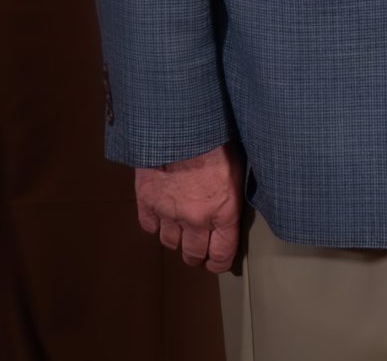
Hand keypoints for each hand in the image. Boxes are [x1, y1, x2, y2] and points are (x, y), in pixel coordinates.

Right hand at [135, 143, 241, 271]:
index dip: (219, 263)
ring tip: (181, 231)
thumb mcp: (239, 165)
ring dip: (177, 239)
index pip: (221, 254)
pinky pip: (149, 226)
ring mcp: (168, 212)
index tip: (218, 263)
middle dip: (197, 254)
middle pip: (193, 254)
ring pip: (170, 242)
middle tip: (199, 249)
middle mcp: (195, 219)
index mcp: (224, 211)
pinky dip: (155, 224)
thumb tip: (238, 201)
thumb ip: (235, 192)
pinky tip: (161, 217)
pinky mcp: (147, 201)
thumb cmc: (217, 138)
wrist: (181, 123)